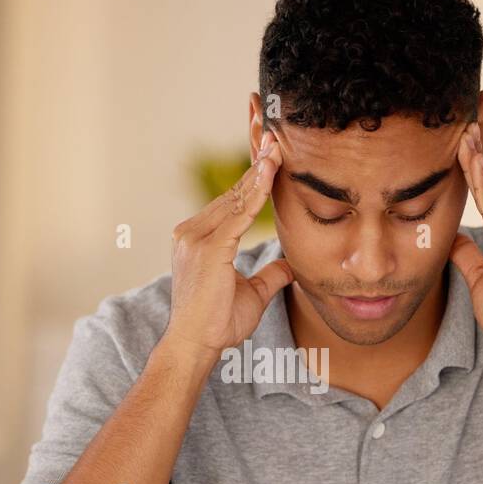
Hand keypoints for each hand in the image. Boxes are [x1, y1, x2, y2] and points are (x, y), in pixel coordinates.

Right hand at [163, 131, 292, 361]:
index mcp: (199, 239)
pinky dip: (256, 191)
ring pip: (235, 198)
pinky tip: (270, 171)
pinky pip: (238, 213)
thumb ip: (269, 276)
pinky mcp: (207, 247)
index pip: (231, 203)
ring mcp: (196, 237)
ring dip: (259, 171)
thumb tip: (290, 267)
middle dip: (256, 165)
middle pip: (232, 193)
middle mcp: (192, 232)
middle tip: (277, 137)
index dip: (253, 180)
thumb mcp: (252, 295)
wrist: (196, 346)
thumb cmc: (217, 325)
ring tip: (278, 146)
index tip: (272, 157)